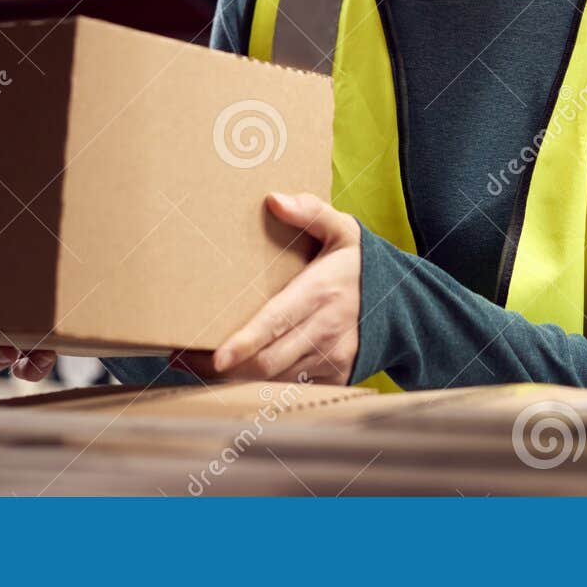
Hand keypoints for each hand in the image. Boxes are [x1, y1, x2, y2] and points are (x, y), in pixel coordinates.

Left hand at [176, 191, 361, 384]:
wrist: (405, 304)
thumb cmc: (361, 264)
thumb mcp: (343, 229)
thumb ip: (310, 211)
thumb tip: (274, 200)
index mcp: (321, 292)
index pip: (278, 322)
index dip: (247, 342)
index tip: (218, 357)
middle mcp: (326, 330)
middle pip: (268, 361)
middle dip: (223, 366)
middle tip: (181, 358)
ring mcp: (331, 358)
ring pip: (274, 378)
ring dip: (236, 377)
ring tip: (196, 366)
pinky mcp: (333, 376)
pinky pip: (289, 386)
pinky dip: (261, 383)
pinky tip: (235, 373)